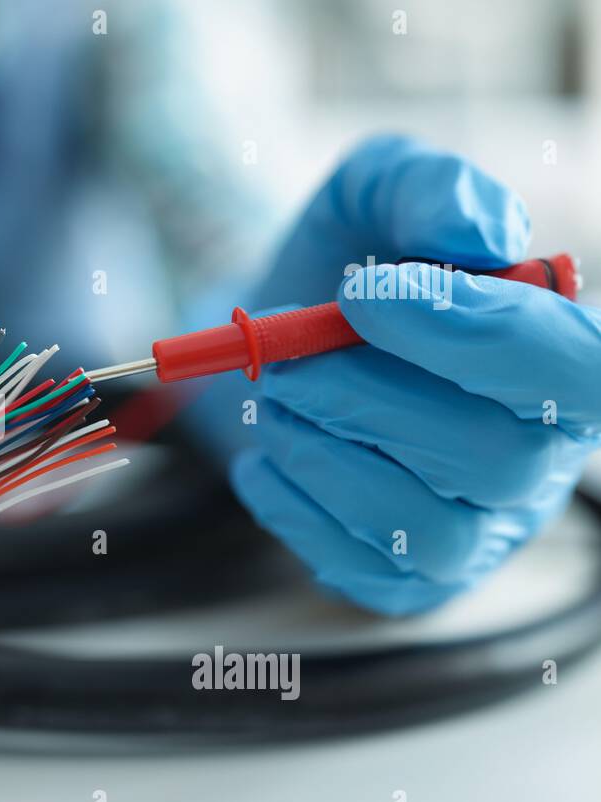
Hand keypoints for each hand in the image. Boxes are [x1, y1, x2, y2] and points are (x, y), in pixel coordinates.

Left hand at [228, 134, 599, 613]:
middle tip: (284, 359)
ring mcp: (477, 531)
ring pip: (426, 529)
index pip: (580, 372)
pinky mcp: (408, 578)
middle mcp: (538, 458)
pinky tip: (264, 458)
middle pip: (494, 458)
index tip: (363, 294)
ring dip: (324, 458)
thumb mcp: (380, 193)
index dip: (480, 337)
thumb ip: (432, 192)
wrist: (270, 338)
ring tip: (272, 402)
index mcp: (562, 362)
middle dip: (367, 398)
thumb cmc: (346, 266)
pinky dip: (294, 509)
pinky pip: (364, 571)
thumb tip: (481, 234)